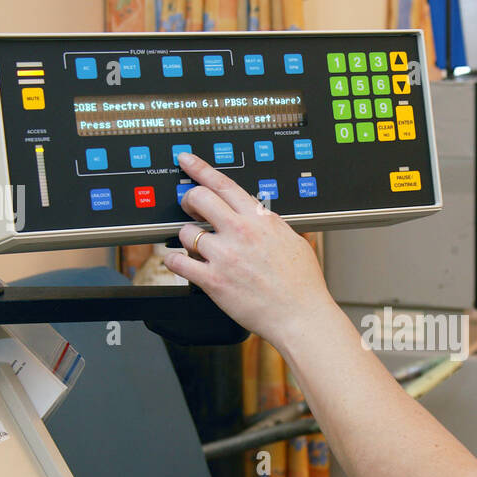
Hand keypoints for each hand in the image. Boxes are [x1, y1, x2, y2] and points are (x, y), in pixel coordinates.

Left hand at [164, 151, 334, 345]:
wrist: (301, 315)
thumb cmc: (302, 284)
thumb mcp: (293, 241)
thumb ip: (271, 225)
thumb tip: (261, 216)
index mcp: (260, 219)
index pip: (223, 184)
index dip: (200, 168)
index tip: (186, 161)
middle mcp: (240, 232)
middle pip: (198, 199)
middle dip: (189, 200)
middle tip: (190, 208)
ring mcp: (224, 256)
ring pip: (186, 233)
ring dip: (187, 238)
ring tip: (197, 248)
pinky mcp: (213, 281)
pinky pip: (178, 262)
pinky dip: (174, 261)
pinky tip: (181, 262)